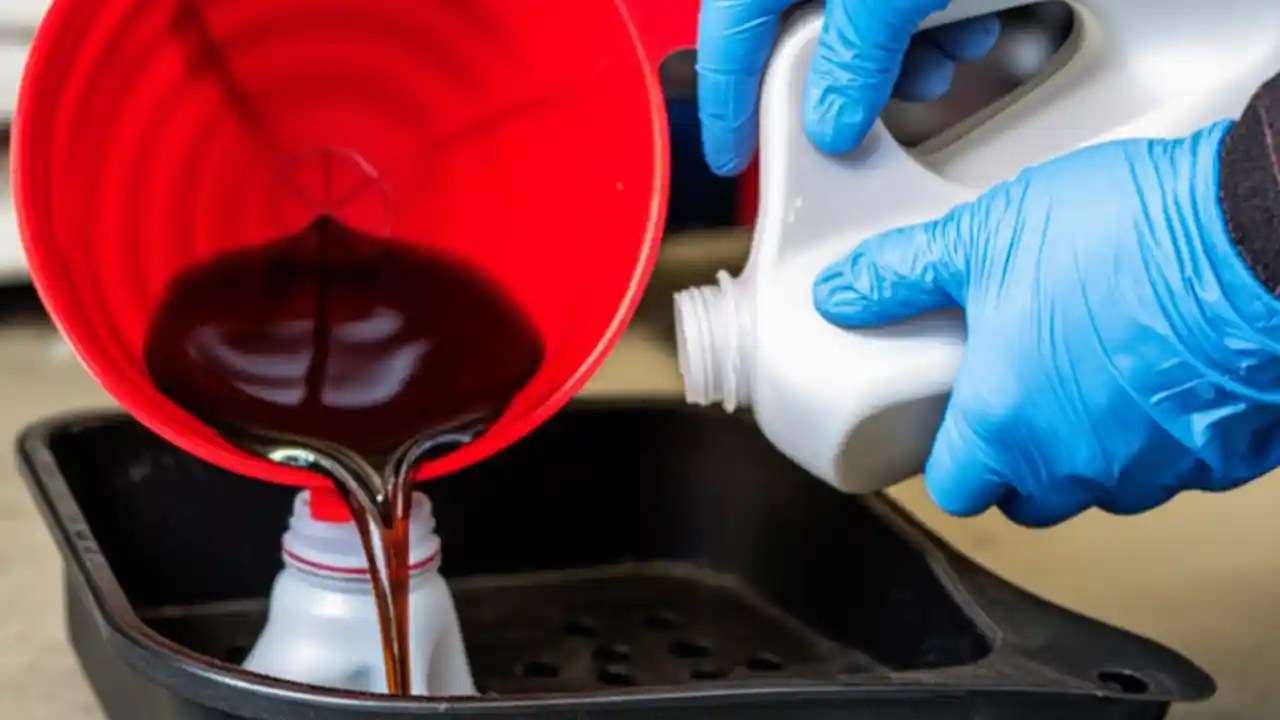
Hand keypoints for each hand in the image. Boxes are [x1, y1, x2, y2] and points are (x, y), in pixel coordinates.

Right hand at [695, 0, 999, 175]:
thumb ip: (855, 59)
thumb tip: (834, 125)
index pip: (724, 44)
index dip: (726, 109)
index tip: (734, 159)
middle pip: (793, 35)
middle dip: (839, 84)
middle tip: (860, 123)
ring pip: (851, 19)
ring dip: (895, 56)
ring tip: (936, 68)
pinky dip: (927, 20)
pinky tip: (967, 26)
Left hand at [812, 120, 1279, 525]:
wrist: (1258, 234)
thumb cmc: (1127, 237)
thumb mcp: (985, 235)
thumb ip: (903, 271)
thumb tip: (842, 291)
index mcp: (1008, 427)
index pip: (954, 489)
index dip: (946, 461)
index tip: (949, 425)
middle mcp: (1080, 464)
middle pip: (1028, 496)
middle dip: (1014, 458)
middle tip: (1017, 388)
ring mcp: (1157, 467)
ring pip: (1104, 482)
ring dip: (1089, 445)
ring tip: (1091, 367)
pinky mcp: (1225, 455)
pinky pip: (1177, 462)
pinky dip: (1161, 431)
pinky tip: (1160, 370)